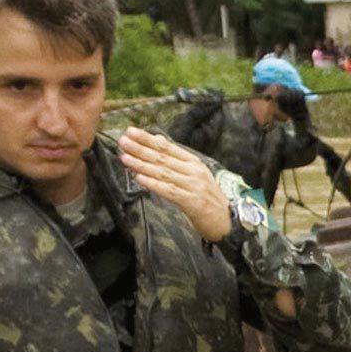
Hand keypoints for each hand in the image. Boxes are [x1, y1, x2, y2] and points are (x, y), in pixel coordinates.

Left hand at [117, 127, 234, 241]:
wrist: (227, 220)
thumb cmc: (207, 197)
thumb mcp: (194, 174)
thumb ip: (175, 159)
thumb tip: (157, 141)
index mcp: (193, 162)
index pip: (167, 147)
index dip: (148, 139)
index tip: (131, 131)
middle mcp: (193, 171)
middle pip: (163, 158)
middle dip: (141, 149)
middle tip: (123, 141)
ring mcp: (193, 185)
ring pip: (163, 173)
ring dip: (142, 165)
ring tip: (125, 158)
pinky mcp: (192, 201)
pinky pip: (169, 191)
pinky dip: (153, 184)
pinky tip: (139, 179)